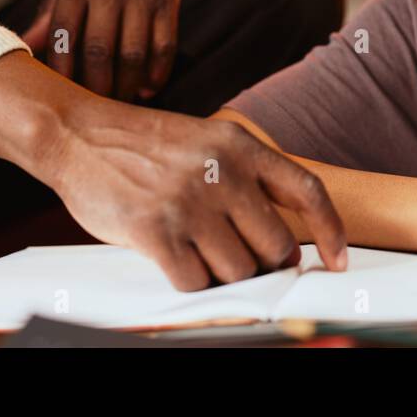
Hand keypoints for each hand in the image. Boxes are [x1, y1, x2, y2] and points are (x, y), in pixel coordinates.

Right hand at [0, 52, 348, 291]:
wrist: (78, 133)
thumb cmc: (141, 145)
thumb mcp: (204, 140)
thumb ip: (244, 176)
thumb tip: (283, 240)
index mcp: (240, 145)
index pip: (307, 192)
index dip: (331, 232)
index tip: (338, 261)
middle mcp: (222, 172)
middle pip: (276, 247)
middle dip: (262, 261)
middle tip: (238, 256)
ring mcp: (190, 203)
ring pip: (238, 271)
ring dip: (222, 273)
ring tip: (197, 250)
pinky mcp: (156, 232)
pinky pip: (196, 282)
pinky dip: (190, 282)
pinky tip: (174, 260)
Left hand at [24, 0, 201, 102]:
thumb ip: (52, 9)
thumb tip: (24, 47)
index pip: (64, 36)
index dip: (62, 73)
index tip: (62, 96)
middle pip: (99, 53)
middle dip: (96, 89)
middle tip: (93, 109)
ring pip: (133, 54)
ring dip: (127, 86)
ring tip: (121, 102)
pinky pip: (165, 43)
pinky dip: (158, 71)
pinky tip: (149, 85)